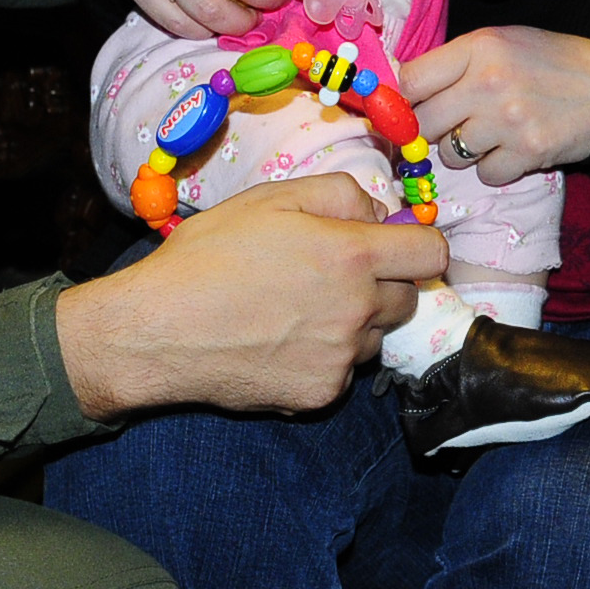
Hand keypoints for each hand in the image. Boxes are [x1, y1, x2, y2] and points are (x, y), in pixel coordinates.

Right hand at [52, 174, 447, 417]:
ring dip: (354, 323)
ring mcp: (340, 358)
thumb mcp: (273, 197)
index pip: (433, 253)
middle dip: (383, 283)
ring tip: (296, 309)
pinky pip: (343, 371)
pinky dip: (323, 358)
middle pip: (407, 298)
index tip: (394, 245)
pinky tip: (280, 342)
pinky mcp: (320, 394)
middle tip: (331, 275)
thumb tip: (382, 212)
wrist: (157, 330)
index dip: (417, 245)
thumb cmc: (209, 255)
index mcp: (352, 255)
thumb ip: (342, 194)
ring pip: (375, 337)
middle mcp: (357, 310)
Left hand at [394, 25, 589, 184]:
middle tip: (448, 128)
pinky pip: (485, 175)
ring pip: (451, 154)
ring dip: (464, 152)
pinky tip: (513, 150)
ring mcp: (508, 120)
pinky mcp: (528, 153)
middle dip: (431, 131)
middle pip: (423, 123)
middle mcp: (488, 82)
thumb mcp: (505, 42)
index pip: (410, 80)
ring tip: (490, 136)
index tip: (405, 110)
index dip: (401, 100)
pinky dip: (495, 169)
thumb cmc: (557, 62)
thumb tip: (402, 90)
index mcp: (480, 47)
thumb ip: (457, 62)